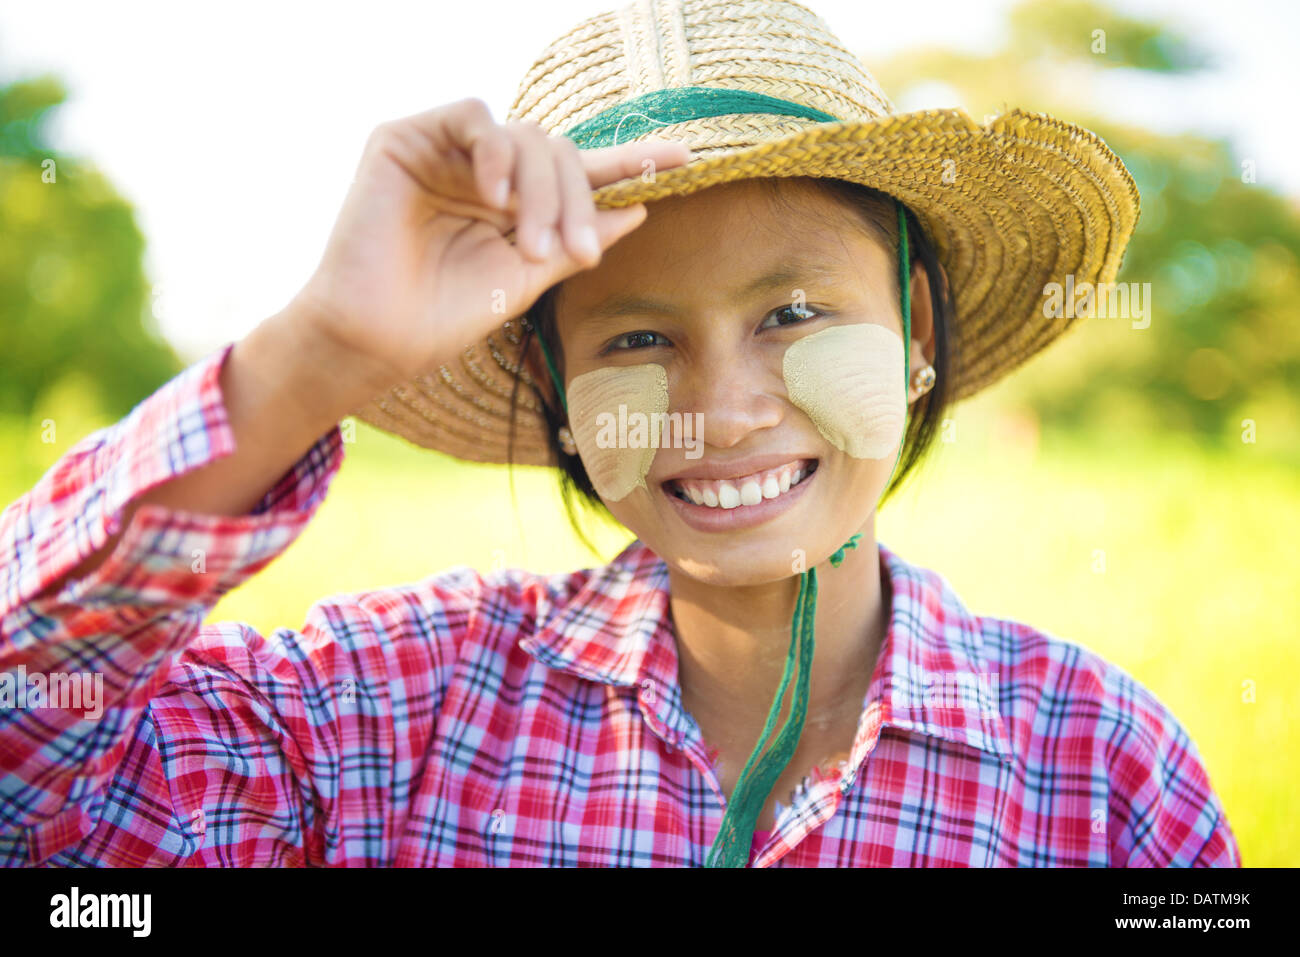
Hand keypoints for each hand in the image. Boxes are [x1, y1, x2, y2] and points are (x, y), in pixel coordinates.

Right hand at [287, 97, 692, 402]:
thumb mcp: (528, 277)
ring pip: (526, 137)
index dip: (630, 162)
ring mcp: (447, 154)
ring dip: (542, 191)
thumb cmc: (445, 315)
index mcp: (514, 206)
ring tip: (531, 245)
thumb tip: (639, 209)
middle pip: (560, 155)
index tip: (686, 158)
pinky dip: (495, 153)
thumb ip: (577, 239)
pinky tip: (494, 197)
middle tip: (578, 255)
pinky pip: (473, 118)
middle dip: (577, 202)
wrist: (379, 337)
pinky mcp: (406, 140)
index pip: (579, 173)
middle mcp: (485, 175)